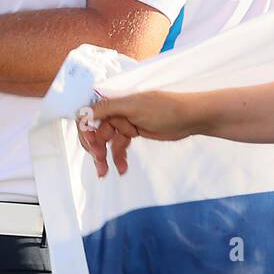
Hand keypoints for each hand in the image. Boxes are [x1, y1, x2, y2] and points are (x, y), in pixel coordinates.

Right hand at [76, 91, 200, 177]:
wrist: (190, 117)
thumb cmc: (166, 108)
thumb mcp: (134, 107)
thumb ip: (107, 108)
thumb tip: (83, 112)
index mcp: (115, 101)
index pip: (89, 116)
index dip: (87, 132)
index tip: (92, 147)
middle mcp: (117, 111)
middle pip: (96, 132)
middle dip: (95, 148)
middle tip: (100, 163)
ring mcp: (125, 122)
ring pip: (107, 142)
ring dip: (106, 157)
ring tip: (105, 172)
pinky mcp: (134, 132)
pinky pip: (120, 146)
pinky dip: (119, 157)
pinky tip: (122, 169)